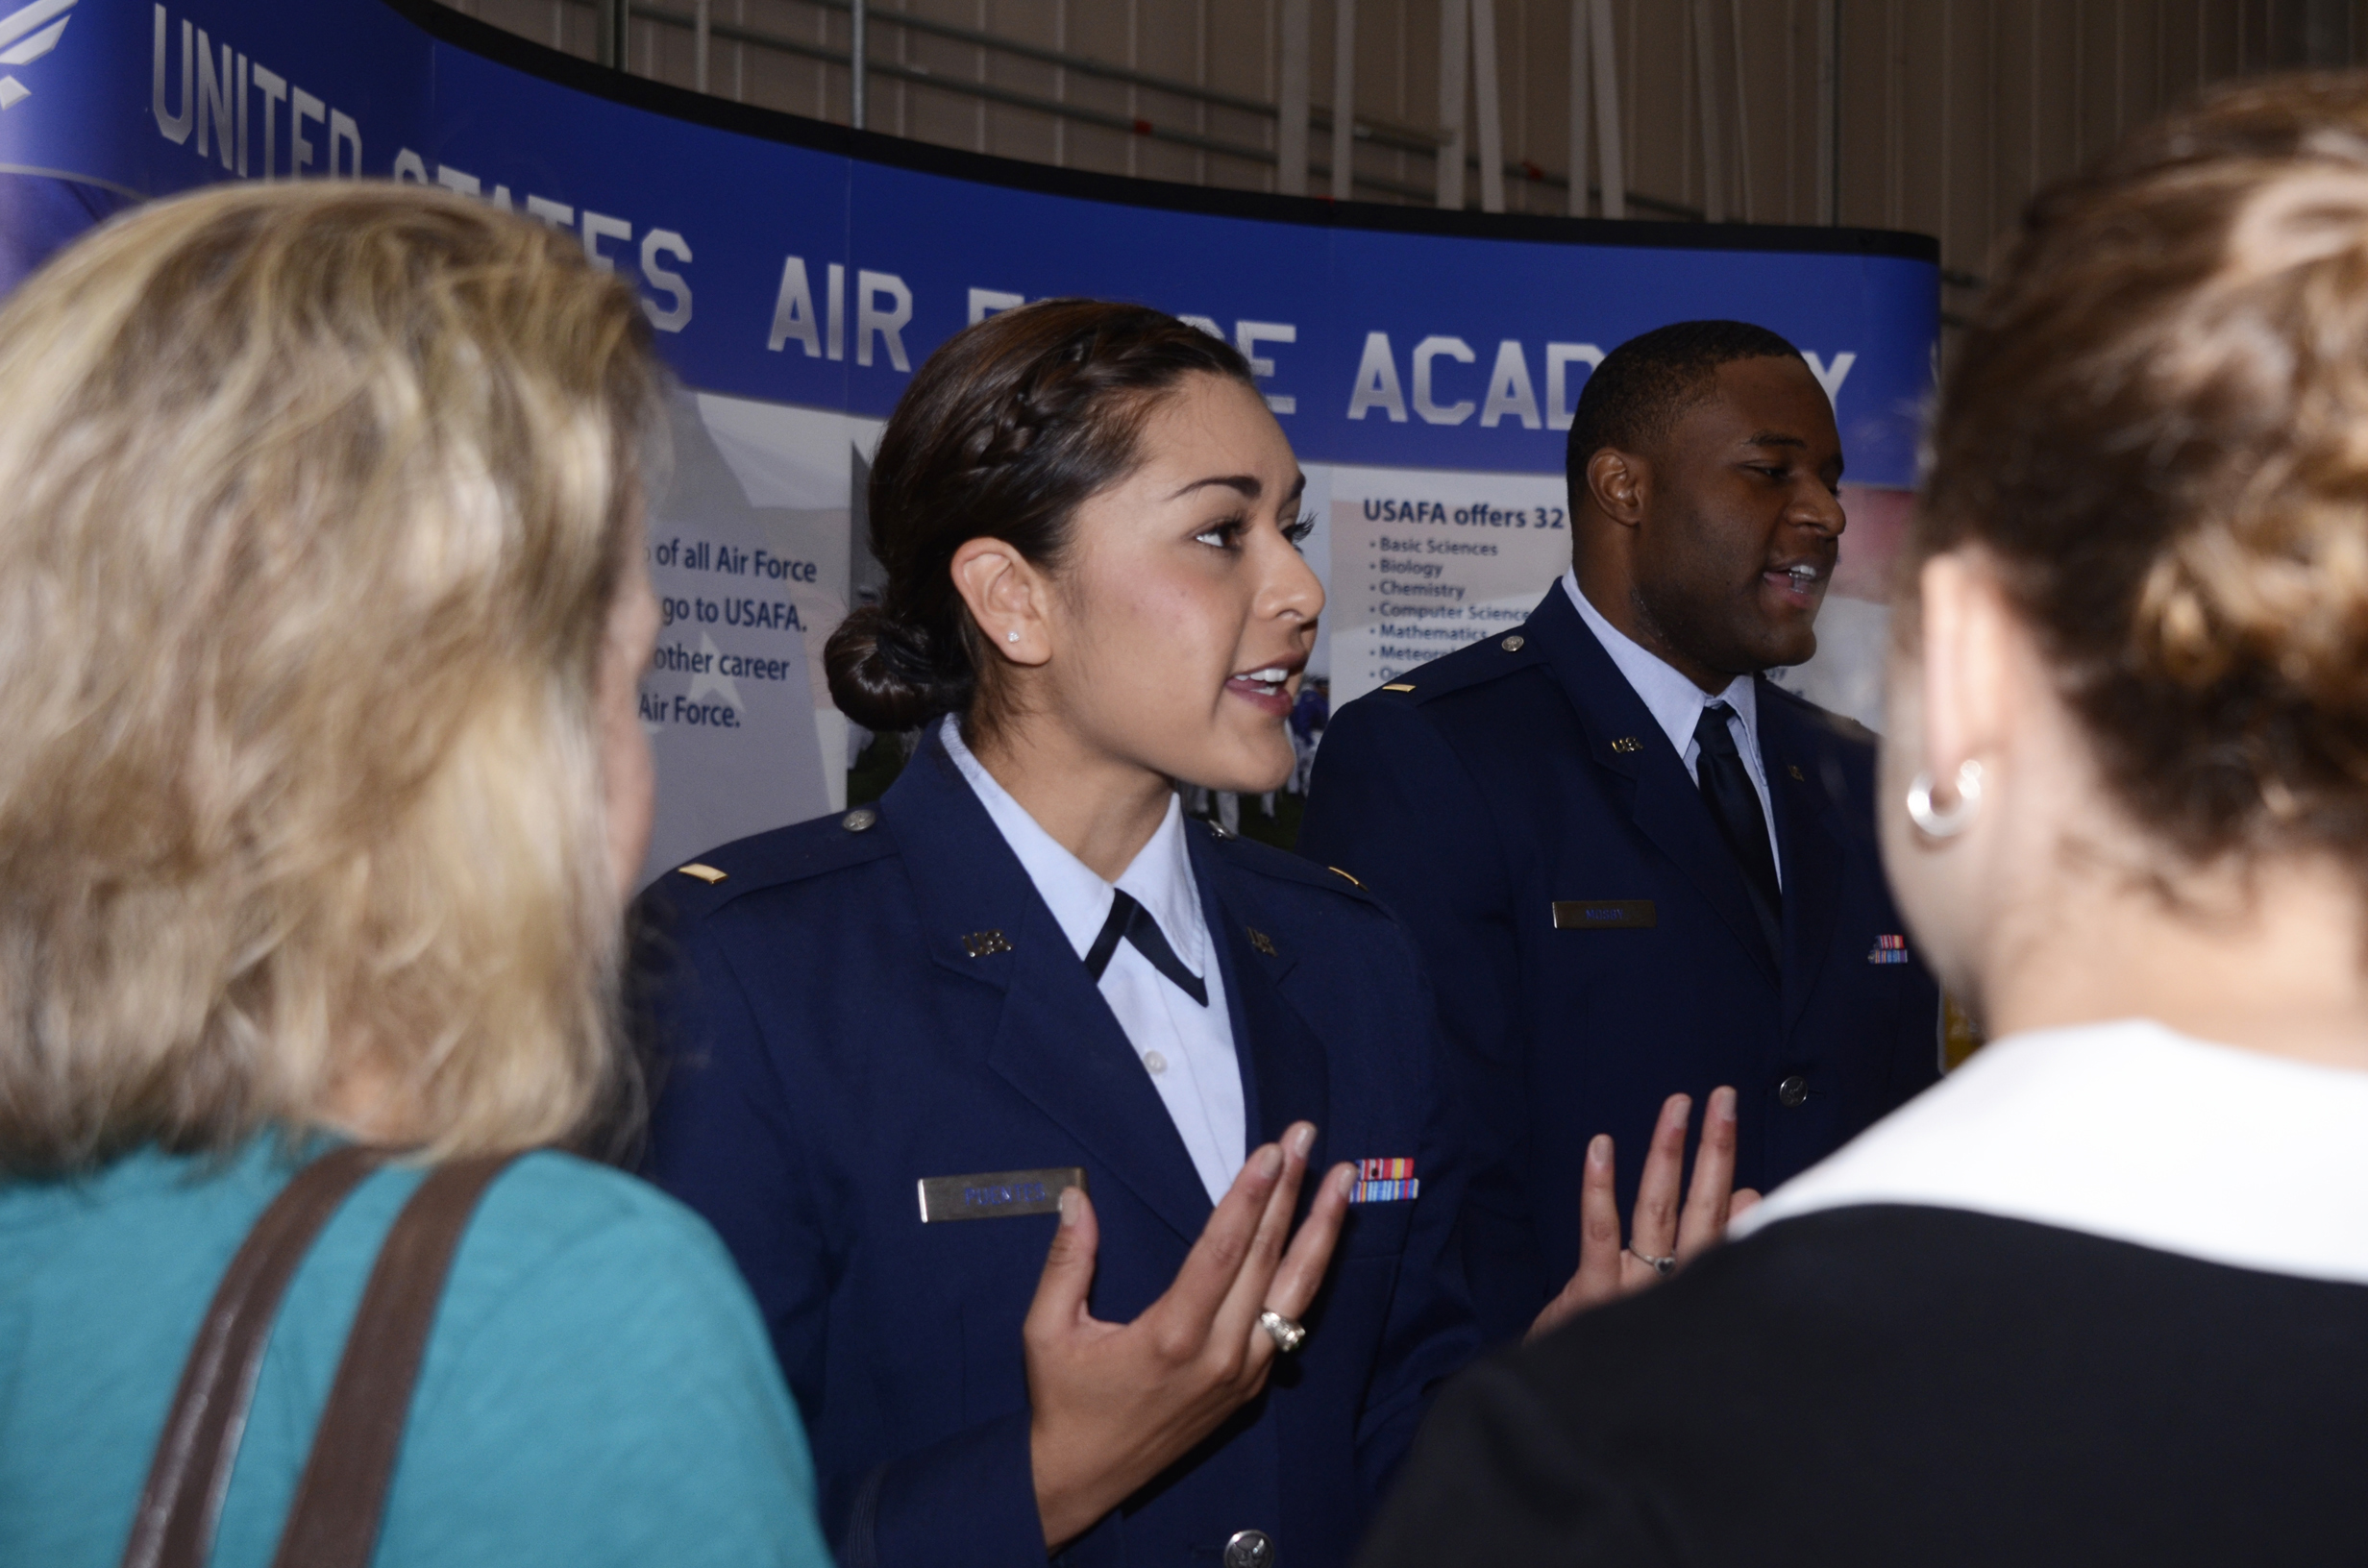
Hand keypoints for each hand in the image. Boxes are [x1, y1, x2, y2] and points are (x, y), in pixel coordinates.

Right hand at [1024, 1122, 1355, 1550]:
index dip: (1250, 1196)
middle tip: (1308, 1136)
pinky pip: (1290, 1321)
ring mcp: (1243, 1373)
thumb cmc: (1065, 1401)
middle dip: (1291, 1191)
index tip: (1273, 1151)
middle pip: (1266, 1257)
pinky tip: (1321, 1238)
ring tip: (1344, 1181)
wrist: (1084, 1478)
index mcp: (1171, 1336)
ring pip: (1295, 1290)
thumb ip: (1067, 1262)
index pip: (1223, 1251)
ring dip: (1322, 1230)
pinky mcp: (1250, 1385)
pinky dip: (1310, 1275)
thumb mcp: (1047, 1332)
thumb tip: (1077, 1198)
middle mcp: (1219, 1354)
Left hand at [1526, 1086, 1760, 1341]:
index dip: (1741, 1206)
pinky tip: (1601, 1147)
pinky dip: (1600, 1188)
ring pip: (1658, 1212)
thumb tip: (1747, 1197)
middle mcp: (1671, 1289)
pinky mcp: (1593, 1293)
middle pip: (1702, 1212)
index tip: (1753, 1182)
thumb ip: (1706, 1250)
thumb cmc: (1621, 1352)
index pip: (1723, 1237)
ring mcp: (1632, 1289)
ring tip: (1681, 1106)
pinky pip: (1600, 1233)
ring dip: (1670, 1154)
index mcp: (1690, 1290)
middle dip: (1716, 1152)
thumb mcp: (1667, 1303)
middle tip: (1726, 1099)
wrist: (1571, 1411)